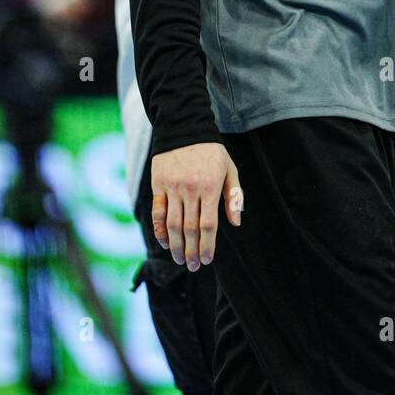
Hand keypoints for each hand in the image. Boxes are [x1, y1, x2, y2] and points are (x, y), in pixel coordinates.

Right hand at [151, 142, 241, 270]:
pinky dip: (159, 230)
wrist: (184, 128)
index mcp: (211, 187)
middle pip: (190, 229)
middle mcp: (191, 190)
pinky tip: (165, 242)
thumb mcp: (230, 168)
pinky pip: (158, 212)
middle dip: (191, 252)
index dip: (207, 246)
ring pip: (172, 224)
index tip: (206, 260)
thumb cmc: (211, 151)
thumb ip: (234, 196)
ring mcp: (173, 188)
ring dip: (175, 246)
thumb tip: (236, 222)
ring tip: (179, 259)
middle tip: (192, 266)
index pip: (208, 225)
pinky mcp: (159, 185)